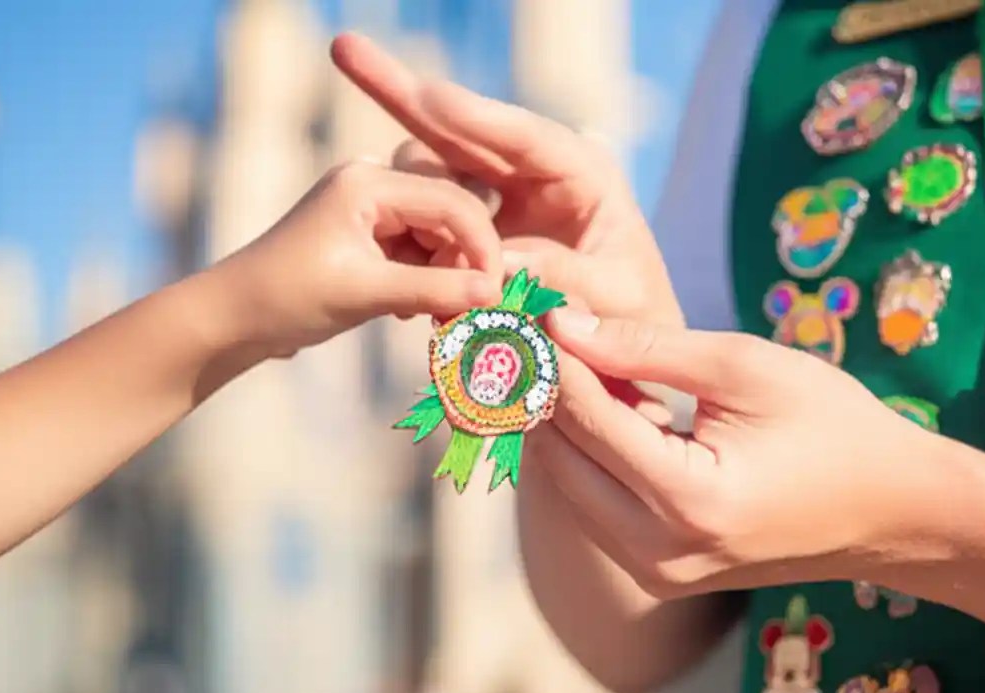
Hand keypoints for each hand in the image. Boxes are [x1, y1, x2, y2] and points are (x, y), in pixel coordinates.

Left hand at [206, 159, 500, 358]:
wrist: (231, 319)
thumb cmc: (287, 299)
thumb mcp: (367, 294)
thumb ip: (435, 290)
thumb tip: (496, 293)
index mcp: (368, 182)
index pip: (452, 202)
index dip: (483, 247)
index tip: (497, 293)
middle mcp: (372, 183)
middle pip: (450, 216)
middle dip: (464, 264)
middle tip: (468, 313)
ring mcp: (369, 209)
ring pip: (437, 238)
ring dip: (445, 278)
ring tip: (436, 320)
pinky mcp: (367, 235)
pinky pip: (417, 252)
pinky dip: (425, 282)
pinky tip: (411, 313)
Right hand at [330, 33, 681, 325]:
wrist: (628, 350)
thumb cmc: (640, 318)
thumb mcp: (619, 298)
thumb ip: (568, 277)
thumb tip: (499, 261)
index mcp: (584, 176)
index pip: (528, 138)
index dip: (478, 118)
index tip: (432, 98)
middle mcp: (535, 176)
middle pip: (464, 131)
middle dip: (406, 95)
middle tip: (345, 50)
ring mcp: (499, 201)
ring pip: (438, 173)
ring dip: (402, 178)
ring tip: (362, 143)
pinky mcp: (474, 233)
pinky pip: (432, 223)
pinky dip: (408, 233)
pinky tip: (383, 240)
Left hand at [541, 308, 946, 598]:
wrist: (894, 511)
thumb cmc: (833, 426)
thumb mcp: (743, 366)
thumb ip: (645, 347)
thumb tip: (560, 324)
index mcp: (688, 501)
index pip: (585, 419)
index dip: (551, 356)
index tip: (531, 306)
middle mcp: (658, 552)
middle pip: (560, 458)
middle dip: (539, 389)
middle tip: (533, 326)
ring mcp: (655, 573)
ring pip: (569, 483)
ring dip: (560, 420)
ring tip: (569, 354)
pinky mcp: (657, 573)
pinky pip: (596, 503)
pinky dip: (590, 451)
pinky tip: (603, 399)